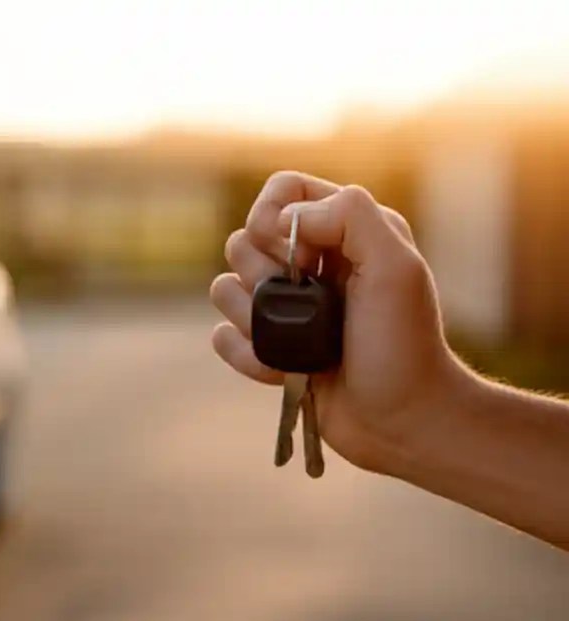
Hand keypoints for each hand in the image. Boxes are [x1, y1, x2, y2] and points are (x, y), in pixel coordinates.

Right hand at [210, 171, 468, 474]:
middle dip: (262, 273)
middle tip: (308, 303)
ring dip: (252, 318)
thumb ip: (348, 216)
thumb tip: (283, 218)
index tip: (294, 251)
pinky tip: (280, 369)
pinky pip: (222, 337)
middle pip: (242, 239)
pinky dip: (245, 355)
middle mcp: (311, 264)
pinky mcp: (269, 347)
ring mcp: (287, 308)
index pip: (282, 190)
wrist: (403, 422)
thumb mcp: (395, 267)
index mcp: (343, 232)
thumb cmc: (406, 346)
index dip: (271, 213)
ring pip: (224, 288)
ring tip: (296, 342)